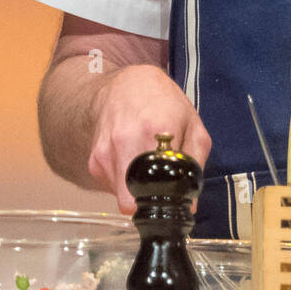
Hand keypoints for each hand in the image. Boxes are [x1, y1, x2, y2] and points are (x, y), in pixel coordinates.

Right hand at [87, 65, 211, 215]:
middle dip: (148, 200)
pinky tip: (133, 160)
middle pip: (133, 201)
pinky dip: (124, 181)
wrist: (126, 85)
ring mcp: (105, 153)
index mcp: (154, 131)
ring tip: (147, 165)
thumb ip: (196, 162)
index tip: (172, 200)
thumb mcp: (193, 124)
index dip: (165, 202)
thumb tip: (191, 205)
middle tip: (161, 186)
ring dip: (136, 190)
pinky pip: (112, 186)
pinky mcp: (94, 161)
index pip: (155, 187)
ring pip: (122, 196)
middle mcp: (125, 143)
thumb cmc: (164, 103)